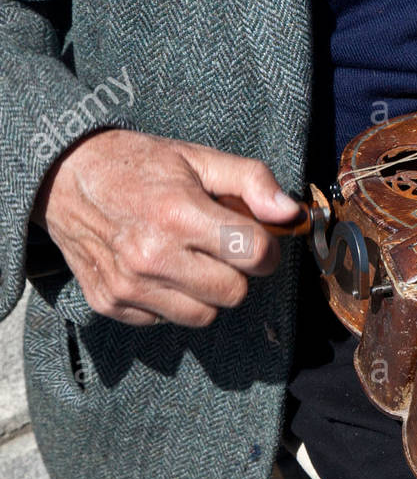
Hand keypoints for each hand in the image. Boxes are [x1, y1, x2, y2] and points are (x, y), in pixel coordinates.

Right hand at [32, 129, 300, 326]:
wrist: (63, 175)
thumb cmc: (141, 166)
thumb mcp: (200, 158)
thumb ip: (253, 181)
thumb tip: (291, 213)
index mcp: (179, 214)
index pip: (254, 255)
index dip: (266, 249)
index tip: (255, 239)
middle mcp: (151, 256)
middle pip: (234, 293)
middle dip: (236, 272)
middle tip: (218, 248)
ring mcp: (128, 285)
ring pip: (204, 315)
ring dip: (206, 292)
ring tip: (188, 259)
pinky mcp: (110, 303)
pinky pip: (166, 321)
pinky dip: (171, 301)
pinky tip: (159, 270)